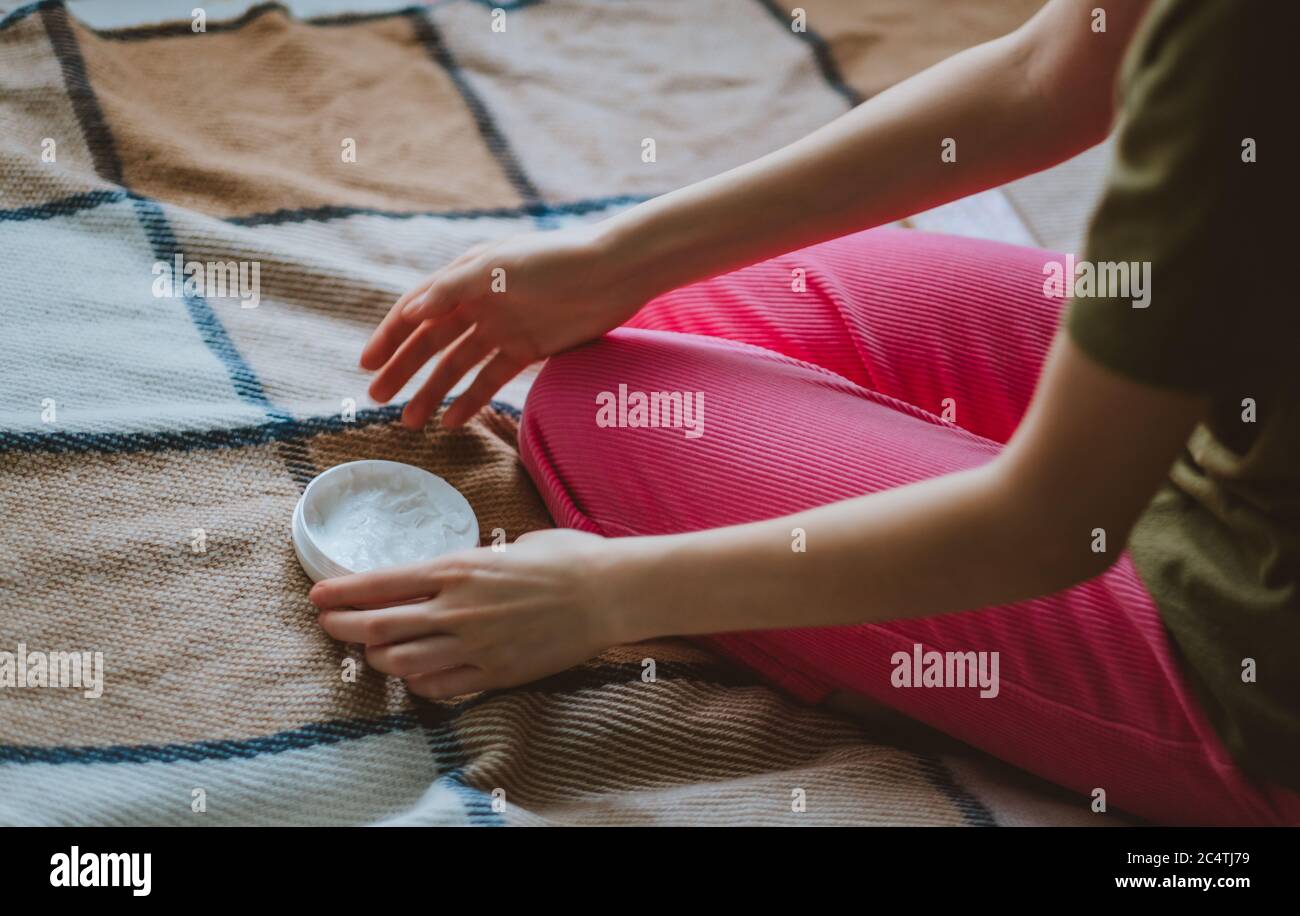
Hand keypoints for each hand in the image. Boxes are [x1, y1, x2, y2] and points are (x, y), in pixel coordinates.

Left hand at [310, 529, 631, 698]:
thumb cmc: (567, 558)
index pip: (379, 584)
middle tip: (327, 626)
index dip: (340, 592)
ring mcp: (474, 645)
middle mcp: (456, 609)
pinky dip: (417, 684)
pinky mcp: (495, 672)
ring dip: (376, 659)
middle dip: (341, 627)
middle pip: (376, 627)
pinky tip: (415, 676)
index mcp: (457, 568)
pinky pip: (440, 687)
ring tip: (369, 653)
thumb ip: (475, 564)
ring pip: (400, 663)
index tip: (318, 596)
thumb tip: (461, 572)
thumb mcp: (510, 546)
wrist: (608, 593)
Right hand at [361, 224, 653, 428]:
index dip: (390, 337)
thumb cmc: (554, 261)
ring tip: (410, 422)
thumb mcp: (499, 268)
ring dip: (432, 391)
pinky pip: (491, 380)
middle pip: (431, 342)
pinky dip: (471, 400)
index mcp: (465, 277)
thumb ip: (453, 289)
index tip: (366, 365)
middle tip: (377, 400)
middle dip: (402, 370)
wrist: (612, 273)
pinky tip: (452, 422)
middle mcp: (479, 303)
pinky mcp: (527, 350)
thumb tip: (411, 314)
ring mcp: (502, 328)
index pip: (416, 310)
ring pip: (457, 366)